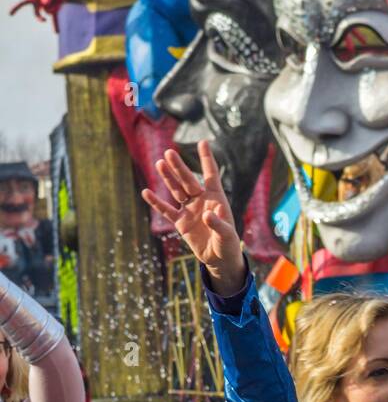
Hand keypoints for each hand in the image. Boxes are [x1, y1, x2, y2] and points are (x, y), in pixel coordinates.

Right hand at [141, 141, 245, 293]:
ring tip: (160, 163)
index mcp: (216, 198)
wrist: (219, 258)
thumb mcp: (227, 234)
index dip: (207, 159)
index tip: (203, 142)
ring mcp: (189, 209)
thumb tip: (206, 214)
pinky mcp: (181, 222)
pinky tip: (146, 192)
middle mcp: (201, 200)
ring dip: (168, 178)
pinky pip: (167, 211)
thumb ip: (218, 223)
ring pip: (177, 191)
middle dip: (179, 168)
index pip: (211, 175)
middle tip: (170, 153)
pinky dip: (157, 203)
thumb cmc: (228, 243)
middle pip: (188, 180)